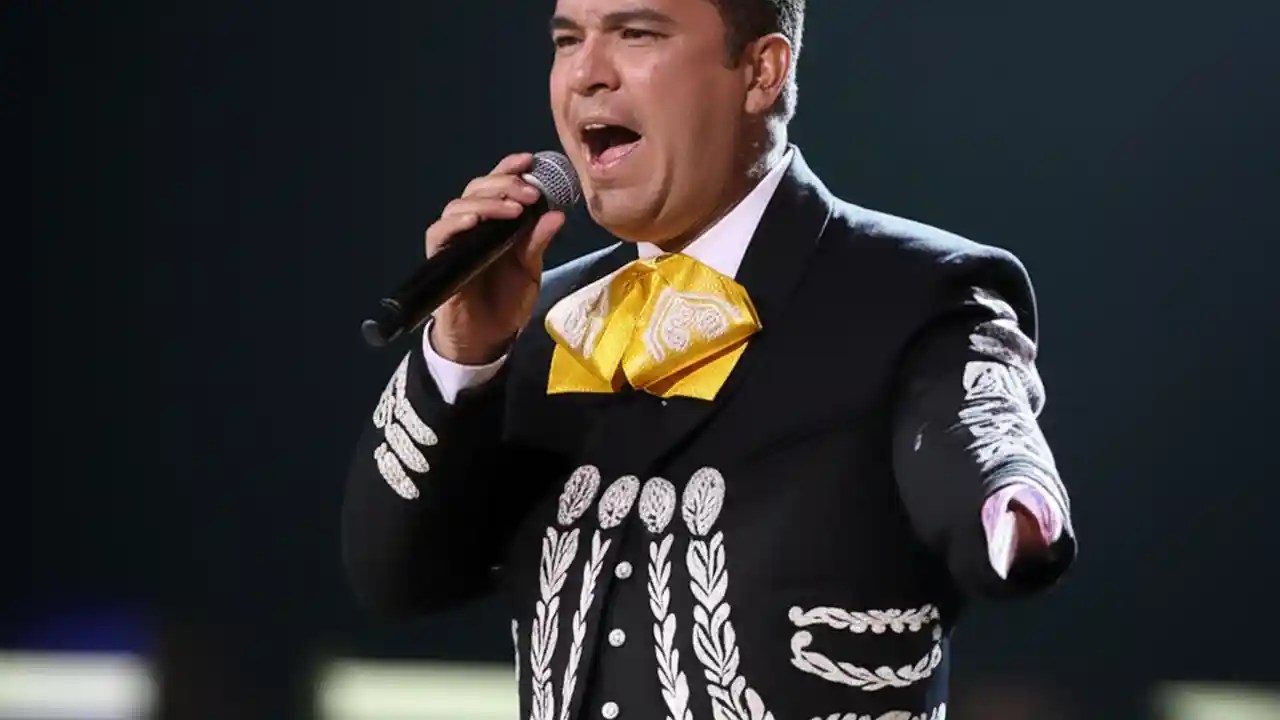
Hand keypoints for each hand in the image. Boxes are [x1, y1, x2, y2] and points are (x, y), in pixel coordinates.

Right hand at [424, 153, 566, 363]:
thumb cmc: (506, 301)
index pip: (498, 185)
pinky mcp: (439, 258)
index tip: (531, 160)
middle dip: (505, 184)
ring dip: (487, 202)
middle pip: (478, 188)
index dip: (510, 168)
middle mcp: (473, 225)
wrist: (487, 337)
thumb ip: (538, 242)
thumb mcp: (530, 269)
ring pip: (460, 205)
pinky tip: (475, 221)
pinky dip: (456, 223)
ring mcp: (454, 240)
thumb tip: (558, 214)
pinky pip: (440, 232)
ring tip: (514, 208)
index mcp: (496, 222)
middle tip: (530, 192)